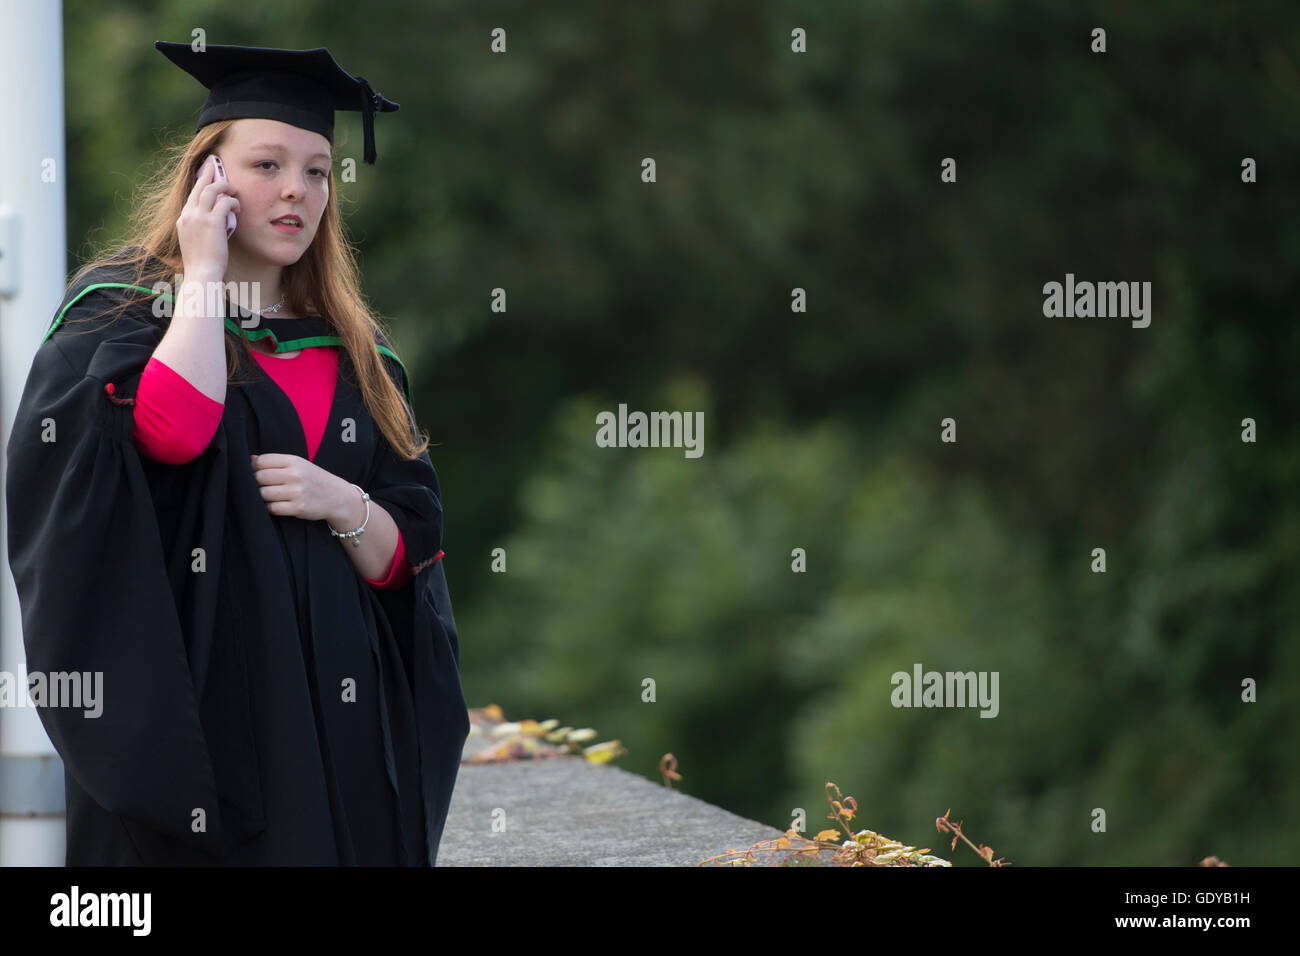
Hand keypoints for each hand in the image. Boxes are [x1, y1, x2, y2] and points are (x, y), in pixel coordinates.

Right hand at [177, 155, 238, 280]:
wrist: (202, 275)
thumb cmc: (203, 265)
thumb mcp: (196, 243)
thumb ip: (202, 229)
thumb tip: (216, 223)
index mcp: (183, 220)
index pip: (192, 196)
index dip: (200, 184)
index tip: (207, 175)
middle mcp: (188, 215)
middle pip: (199, 187)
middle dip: (208, 174)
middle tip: (215, 165)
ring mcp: (198, 217)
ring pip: (211, 190)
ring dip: (224, 186)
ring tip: (234, 189)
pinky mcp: (212, 222)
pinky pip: (225, 202)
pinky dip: (233, 202)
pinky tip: (238, 208)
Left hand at [250, 453, 357, 523]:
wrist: (338, 497)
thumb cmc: (315, 480)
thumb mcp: (299, 465)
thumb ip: (276, 462)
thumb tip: (250, 459)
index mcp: (294, 461)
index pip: (262, 461)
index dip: (253, 467)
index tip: (253, 472)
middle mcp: (295, 475)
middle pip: (260, 477)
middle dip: (254, 483)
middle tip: (259, 486)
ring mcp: (297, 492)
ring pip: (263, 494)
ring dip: (261, 496)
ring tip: (267, 496)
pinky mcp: (298, 508)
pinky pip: (272, 508)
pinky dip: (269, 507)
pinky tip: (274, 504)